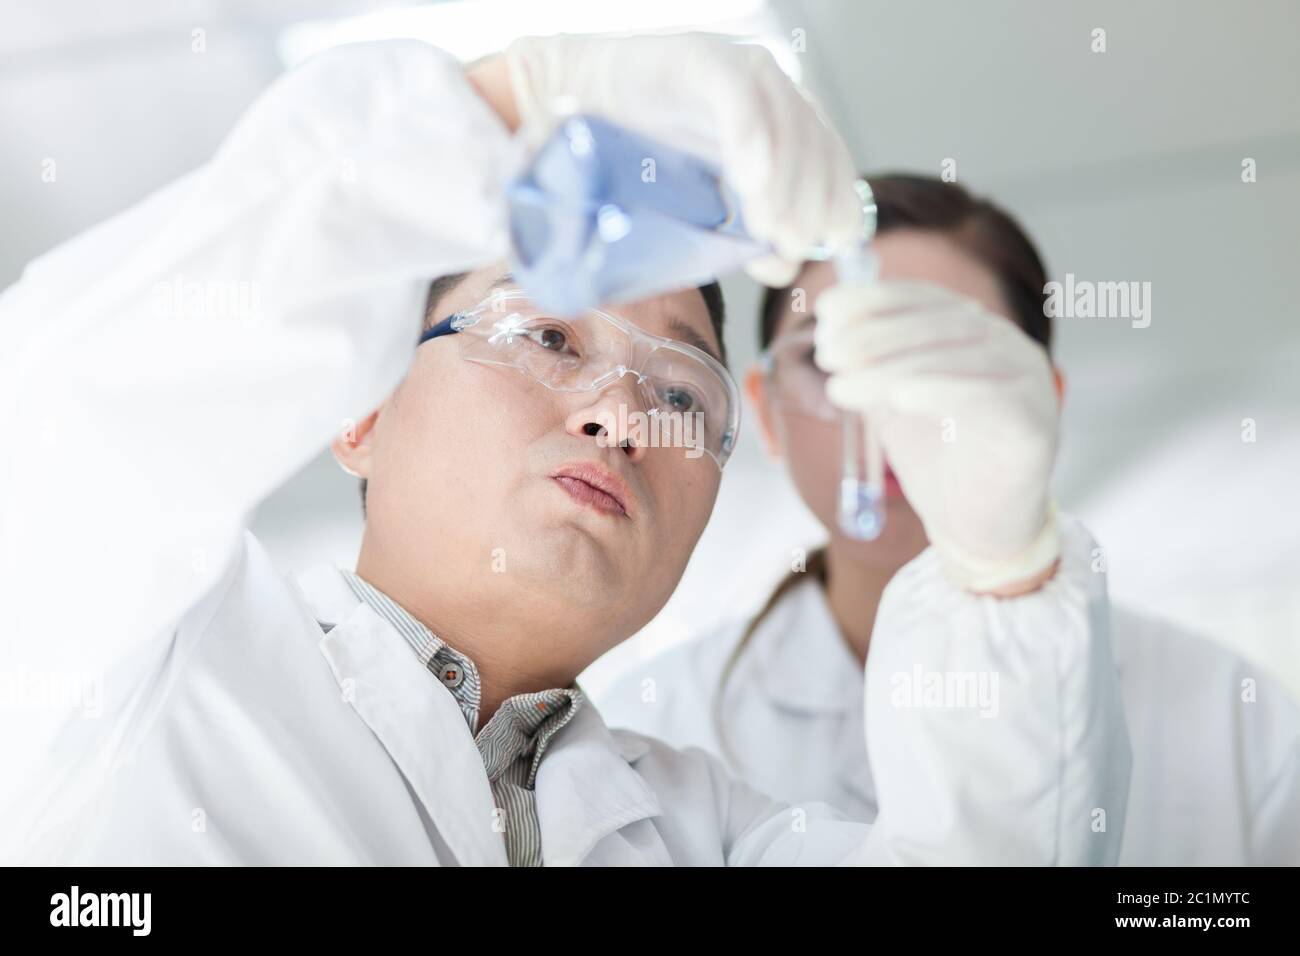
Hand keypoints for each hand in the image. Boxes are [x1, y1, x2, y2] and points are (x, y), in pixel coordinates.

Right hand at [502, 33, 862, 286]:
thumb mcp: (705, 205)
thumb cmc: (639, 166)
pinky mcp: (698, 59)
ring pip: (785, 125)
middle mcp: (772, 94)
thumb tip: (782, 266)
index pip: (832, 164)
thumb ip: (744, 232)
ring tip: (772, 227)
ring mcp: (738, 73)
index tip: (825, 246)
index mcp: (784, 127)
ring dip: (784, 183)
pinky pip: (737, 98)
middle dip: (808, 201)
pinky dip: (750, 139)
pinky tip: (752, 180)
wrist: (571, 112)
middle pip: (816, 147)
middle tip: (789, 243)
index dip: (836, 204)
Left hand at [814, 280, 1061, 593]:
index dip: (874, 299)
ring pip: (954, 357)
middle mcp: (1006, 346)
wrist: (979, 529)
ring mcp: (1027, 380)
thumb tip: (829, 332)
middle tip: (827, 353)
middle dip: (875, 334)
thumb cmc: (938, 462)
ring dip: (890, 368)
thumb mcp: (893, 405)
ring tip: (840, 386)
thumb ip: (872, 367)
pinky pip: (986, 398)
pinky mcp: (1035, 423)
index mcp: (973, 333)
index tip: (826, 309)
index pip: (924, 299)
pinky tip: (899, 397)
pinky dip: (939, 391)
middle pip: (938, 322)